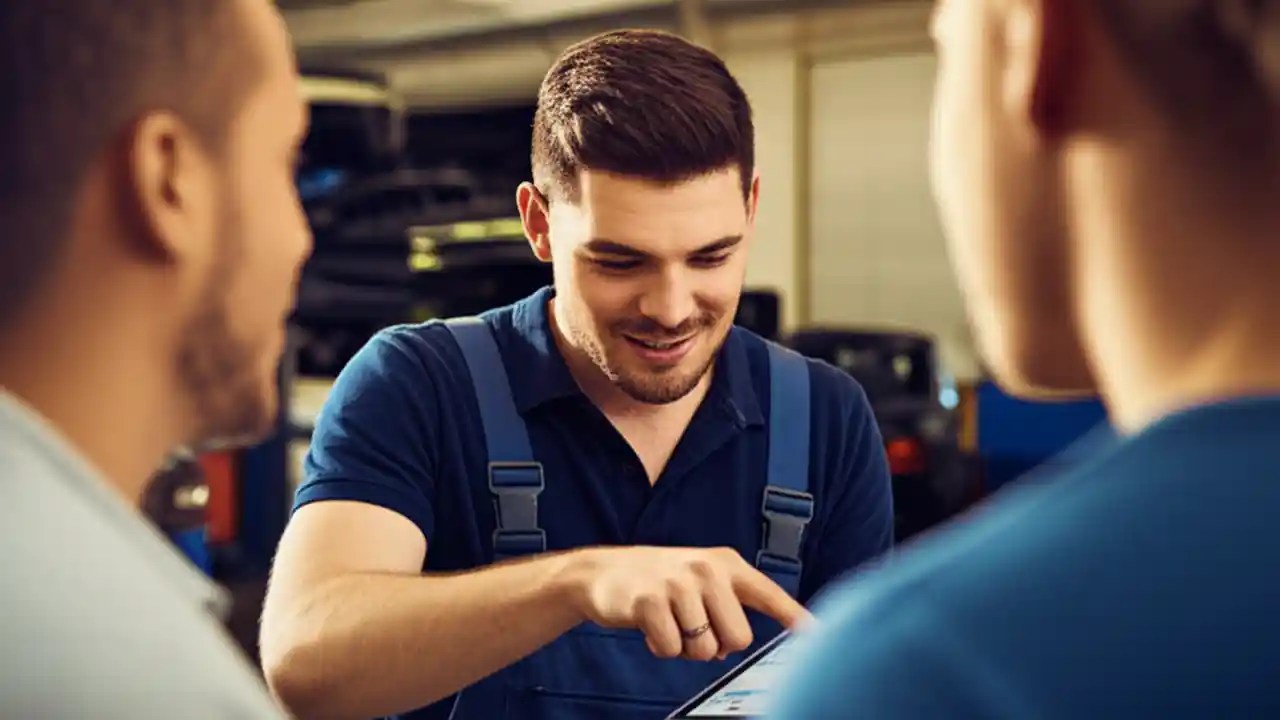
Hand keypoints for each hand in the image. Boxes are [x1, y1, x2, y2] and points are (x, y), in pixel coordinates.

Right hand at [564, 546, 810, 660]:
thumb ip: (728, 607)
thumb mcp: (700, 580)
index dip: (797, 618)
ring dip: (685, 647)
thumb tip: (736, 646)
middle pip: (739, 638)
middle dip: (717, 645)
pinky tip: (649, 625)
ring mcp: (678, 583)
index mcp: (726, 564)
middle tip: (691, 625)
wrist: (602, 572)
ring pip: (705, 650)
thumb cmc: (661, 581)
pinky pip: (670, 650)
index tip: (821, 635)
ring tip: (668, 621)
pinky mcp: (650, 601)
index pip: (770, 594)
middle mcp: (706, 569)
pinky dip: (660, 647)